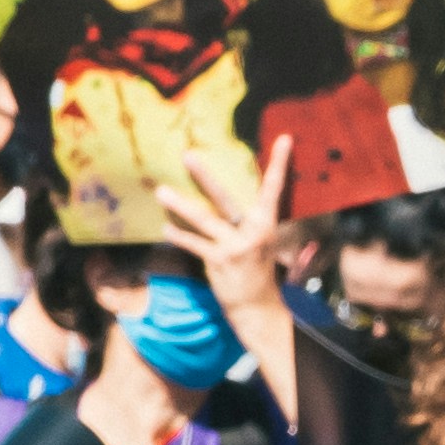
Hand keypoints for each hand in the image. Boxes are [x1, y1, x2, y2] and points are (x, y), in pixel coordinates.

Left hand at [162, 141, 295, 334]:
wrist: (257, 306)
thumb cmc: (256, 267)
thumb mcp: (261, 240)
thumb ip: (248, 218)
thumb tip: (226, 194)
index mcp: (267, 223)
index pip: (274, 188)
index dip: (279, 163)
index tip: (283, 138)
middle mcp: (253, 231)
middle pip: (226, 198)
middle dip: (206, 177)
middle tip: (187, 155)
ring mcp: (235, 246)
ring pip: (204, 220)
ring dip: (180, 204)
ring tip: (160, 190)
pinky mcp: (219, 261)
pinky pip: (194, 244)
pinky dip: (179, 235)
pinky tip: (165, 226)